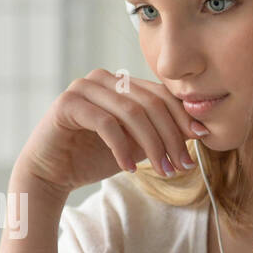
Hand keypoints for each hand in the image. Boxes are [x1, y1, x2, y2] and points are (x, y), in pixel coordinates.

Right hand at [16, 69, 203, 196]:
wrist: (50, 174)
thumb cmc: (91, 157)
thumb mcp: (135, 145)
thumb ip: (159, 133)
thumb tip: (199, 128)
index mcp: (119, 82)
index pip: (160, 93)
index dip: (182, 116)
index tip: (202, 139)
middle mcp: (102, 78)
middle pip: (149, 102)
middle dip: (170, 136)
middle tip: (183, 164)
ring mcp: (83, 88)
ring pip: (131, 112)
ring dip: (152, 145)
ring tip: (163, 170)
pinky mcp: (67, 104)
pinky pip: (105, 123)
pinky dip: (122, 148)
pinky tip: (131, 168)